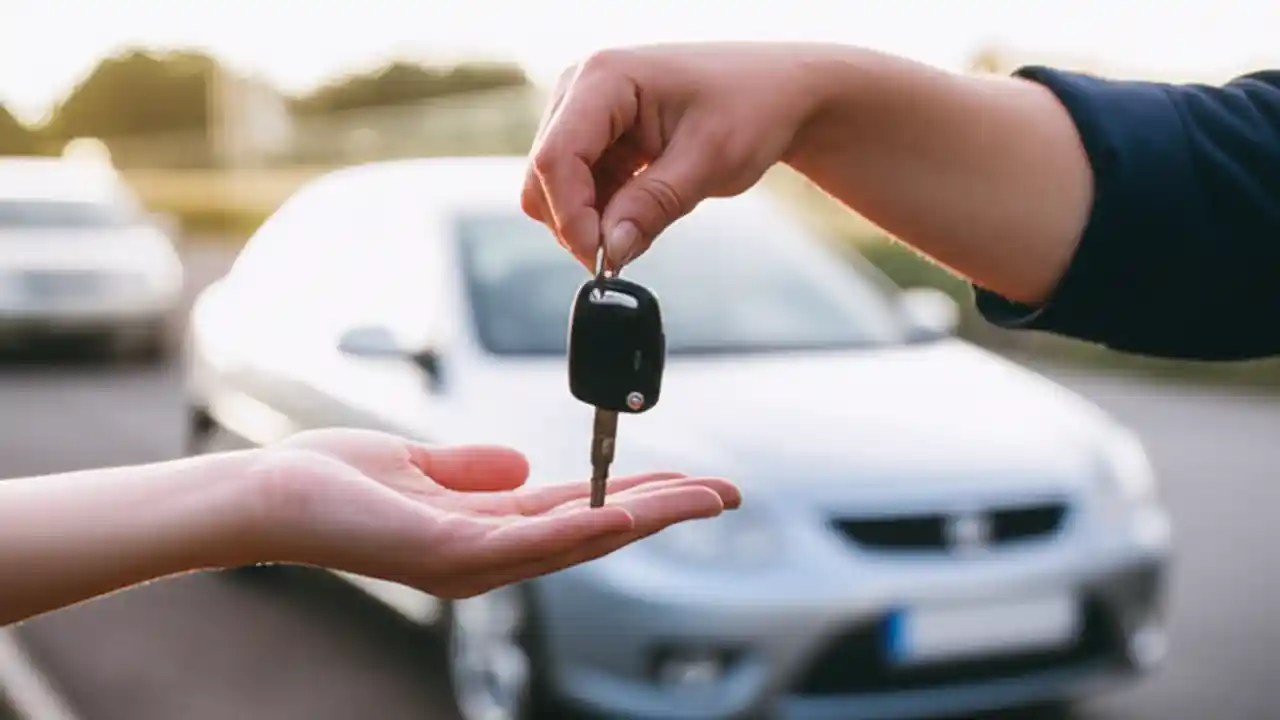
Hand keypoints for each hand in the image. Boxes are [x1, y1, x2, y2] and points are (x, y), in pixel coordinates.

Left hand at [247, 428, 739, 597]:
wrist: (264, 498)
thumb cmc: (329, 482)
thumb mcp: (415, 463)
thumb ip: (470, 467)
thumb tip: (522, 465)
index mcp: (483, 526)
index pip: (577, 510)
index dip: (637, 497)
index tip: (688, 482)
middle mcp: (486, 553)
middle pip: (593, 529)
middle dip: (662, 511)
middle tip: (727, 494)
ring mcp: (468, 559)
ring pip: (575, 539)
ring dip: (642, 519)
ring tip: (699, 500)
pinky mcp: (444, 552)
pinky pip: (526, 542)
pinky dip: (581, 530)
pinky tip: (624, 515)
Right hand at [522, 42, 834, 270]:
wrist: (779, 93)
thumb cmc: (752, 108)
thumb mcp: (708, 162)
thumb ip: (652, 207)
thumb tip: (609, 253)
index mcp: (605, 78)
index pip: (556, 157)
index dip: (570, 216)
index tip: (601, 258)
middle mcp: (582, 87)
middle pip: (545, 175)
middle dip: (576, 223)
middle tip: (621, 255)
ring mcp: (585, 111)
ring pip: (555, 187)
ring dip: (590, 221)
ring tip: (644, 228)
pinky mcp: (597, 136)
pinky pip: (578, 189)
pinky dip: (601, 214)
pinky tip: (640, 217)